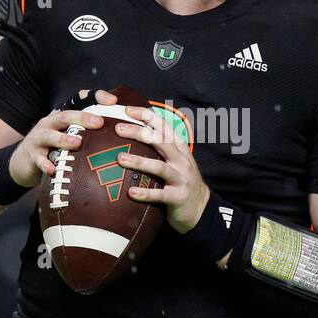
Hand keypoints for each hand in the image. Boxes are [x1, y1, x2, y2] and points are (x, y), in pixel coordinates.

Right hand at [9, 88, 117, 186]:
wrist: (22, 163)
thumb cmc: (52, 149)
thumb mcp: (67, 136)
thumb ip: (86, 133)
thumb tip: (120, 132)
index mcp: (62, 117)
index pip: (78, 100)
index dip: (95, 97)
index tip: (113, 102)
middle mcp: (49, 123)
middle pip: (65, 116)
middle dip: (82, 118)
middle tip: (99, 123)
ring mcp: (38, 138)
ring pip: (50, 136)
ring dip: (64, 139)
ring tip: (77, 143)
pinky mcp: (31, 156)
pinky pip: (39, 160)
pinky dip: (45, 164)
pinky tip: (52, 170)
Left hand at [114, 105, 208, 233]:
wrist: (200, 208)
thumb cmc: (180, 182)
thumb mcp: (175, 161)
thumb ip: (160, 149)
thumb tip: (132, 132)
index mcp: (180, 149)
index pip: (164, 127)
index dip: (147, 116)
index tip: (127, 110)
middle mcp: (182, 161)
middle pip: (161, 141)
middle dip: (139, 132)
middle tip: (118, 129)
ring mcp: (182, 179)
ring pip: (160, 167)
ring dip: (139, 162)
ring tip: (120, 158)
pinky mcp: (179, 198)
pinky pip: (161, 195)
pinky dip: (146, 194)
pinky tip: (131, 192)